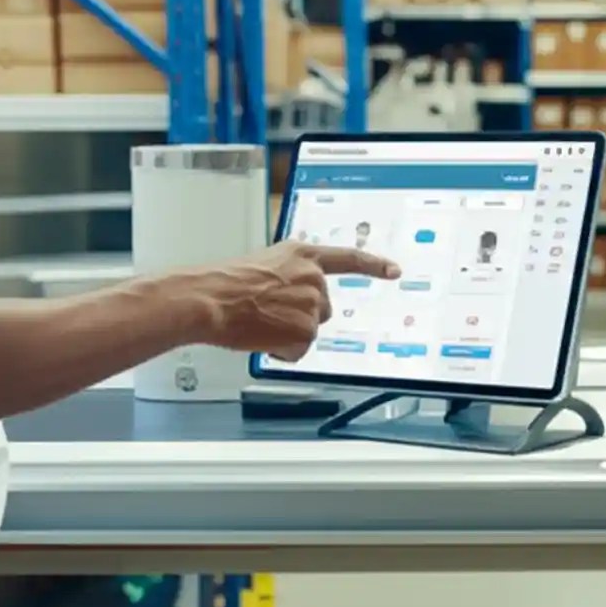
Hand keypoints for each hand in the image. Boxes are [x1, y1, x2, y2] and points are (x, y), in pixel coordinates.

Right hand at [186, 241, 399, 360]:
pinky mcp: (306, 328)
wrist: (211, 298)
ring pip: (308, 331)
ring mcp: (312, 303)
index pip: (349, 258)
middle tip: (266, 314)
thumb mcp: (265, 265)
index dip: (374, 265)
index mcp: (303, 255)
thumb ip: (289, 275)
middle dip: (299, 316)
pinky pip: (299, 350)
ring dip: (287, 334)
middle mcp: (314, 277)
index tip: (394, 270)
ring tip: (258, 323)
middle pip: (321, 309)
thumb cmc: (226, 284)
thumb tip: (292, 297)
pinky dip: (282, 351)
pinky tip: (262, 337)